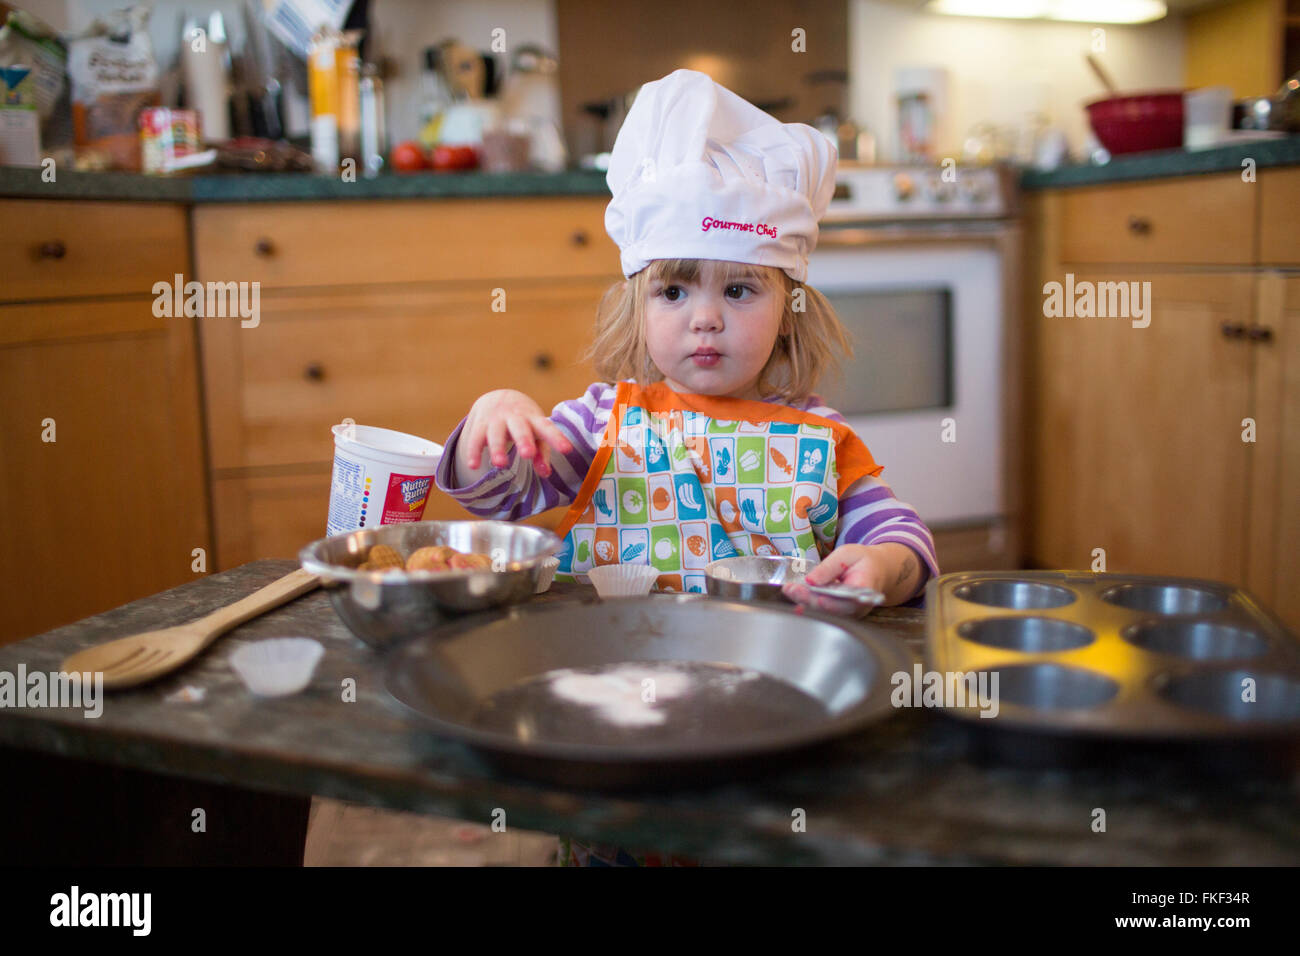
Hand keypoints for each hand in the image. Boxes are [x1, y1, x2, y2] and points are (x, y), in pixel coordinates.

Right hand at [460, 389, 572, 479]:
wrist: (497, 397)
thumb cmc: (524, 421)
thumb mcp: (536, 433)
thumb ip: (542, 453)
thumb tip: (546, 473)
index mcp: (533, 418)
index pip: (547, 427)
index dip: (557, 438)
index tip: (567, 450)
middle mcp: (515, 417)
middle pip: (520, 428)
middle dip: (523, 440)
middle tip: (527, 454)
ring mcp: (496, 420)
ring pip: (495, 433)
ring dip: (497, 448)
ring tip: (500, 464)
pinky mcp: (480, 425)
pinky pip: (475, 439)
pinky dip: (473, 452)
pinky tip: (473, 466)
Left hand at [781, 543, 922, 615]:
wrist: (876, 569)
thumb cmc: (863, 560)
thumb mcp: (847, 554)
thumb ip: (830, 567)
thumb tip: (810, 580)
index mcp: (865, 589)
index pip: (849, 601)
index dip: (833, 603)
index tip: (819, 598)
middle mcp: (857, 606)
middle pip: (833, 609)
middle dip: (810, 600)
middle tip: (792, 590)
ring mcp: (848, 611)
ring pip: (825, 611)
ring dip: (805, 602)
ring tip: (789, 590)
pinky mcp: (840, 611)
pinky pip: (823, 610)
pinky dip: (808, 604)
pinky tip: (795, 600)